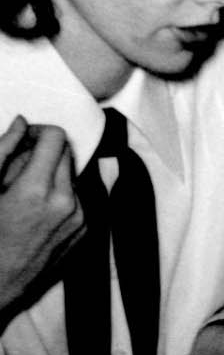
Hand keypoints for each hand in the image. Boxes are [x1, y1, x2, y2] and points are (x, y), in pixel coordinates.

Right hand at [0, 116, 82, 318]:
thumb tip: (22, 122)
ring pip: (71, 176)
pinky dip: (58, 195)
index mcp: (38, 191)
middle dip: (43, 152)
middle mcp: (67, 204)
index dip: (37, 132)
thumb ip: (3, 150)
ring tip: (21, 194)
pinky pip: (76, 199)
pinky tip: (34, 211)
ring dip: (50, 174)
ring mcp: (80, 220)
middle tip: (15, 169)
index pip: (56, 138)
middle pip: (66, 154)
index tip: (22, 139)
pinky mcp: (84, 232)